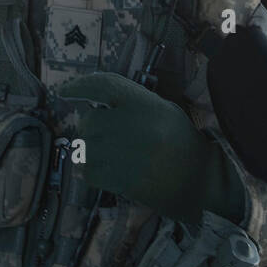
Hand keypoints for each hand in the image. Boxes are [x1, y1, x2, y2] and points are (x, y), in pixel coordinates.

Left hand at [58, 72, 245, 225]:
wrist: (201, 180)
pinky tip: (109, 173)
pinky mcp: (120, 178)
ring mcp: (124, 152)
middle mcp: (131, 123)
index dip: (80, 86)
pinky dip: (94, 173)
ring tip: (113, 157)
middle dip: (91, 130)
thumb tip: (98, 105)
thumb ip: (132, 103)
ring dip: (93, 152)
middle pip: (88, 122)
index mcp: (143, 102)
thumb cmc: (182, 143)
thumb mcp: (162, 110)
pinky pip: (90, 172)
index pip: (103, 85)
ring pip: (86, 148)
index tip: (64, 92)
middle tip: (106, 138)